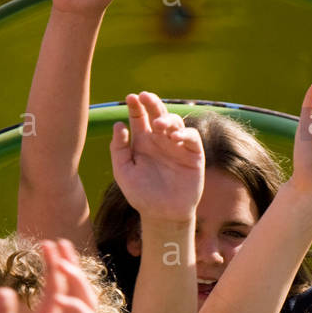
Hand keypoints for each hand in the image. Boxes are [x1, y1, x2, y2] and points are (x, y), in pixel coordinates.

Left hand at [110, 92, 203, 223]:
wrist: (162, 216)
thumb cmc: (141, 195)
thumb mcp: (123, 172)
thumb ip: (118, 149)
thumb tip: (119, 125)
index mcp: (143, 142)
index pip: (140, 118)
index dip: (135, 106)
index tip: (130, 98)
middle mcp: (160, 141)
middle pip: (158, 114)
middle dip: (152, 103)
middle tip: (145, 96)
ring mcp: (177, 146)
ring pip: (175, 122)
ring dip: (167, 119)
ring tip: (159, 125)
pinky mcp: (193, 155)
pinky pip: (191, 138)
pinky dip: (184, 134)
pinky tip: (174, 137)